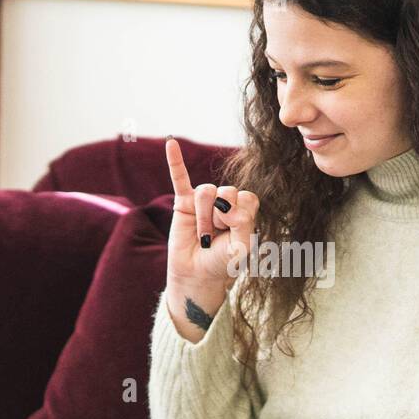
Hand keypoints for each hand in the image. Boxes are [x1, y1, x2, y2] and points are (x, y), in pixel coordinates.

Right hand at [164, 137, 259, 290]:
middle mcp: (225, 201)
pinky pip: (179, 177)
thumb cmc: (222, 262)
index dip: (240, 216)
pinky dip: (175, 160)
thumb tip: (228, 204)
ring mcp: (203, 201)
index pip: (247, 197)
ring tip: (202, 235)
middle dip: (221, 218)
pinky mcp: (183, 202)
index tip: (233, 234)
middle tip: (214, 237)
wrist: (197, 275)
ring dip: (204, 216)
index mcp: (243, 209)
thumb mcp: (241, 247)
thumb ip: (244, 223)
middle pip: (227, 192)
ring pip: (207, 191)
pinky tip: (171, 143)